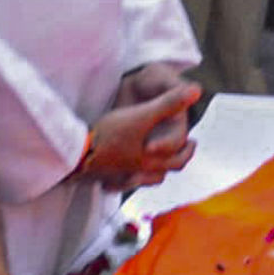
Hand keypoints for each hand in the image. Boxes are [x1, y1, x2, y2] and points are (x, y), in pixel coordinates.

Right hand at [81, 79, 205, 182]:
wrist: (76, 155)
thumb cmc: (109, 134)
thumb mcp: (141, 115)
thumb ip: (169, 103)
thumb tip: (197, 90)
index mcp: (152, 160)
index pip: (178, 160)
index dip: (186, 150)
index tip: (191, 141)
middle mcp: (139, 172)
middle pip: (161, 174)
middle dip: (171, 162)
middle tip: (178, 153)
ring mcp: (121, 177)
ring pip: (142, 180)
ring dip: (150, 174)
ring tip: (152, 164)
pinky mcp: (104, 177)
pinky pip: (119, 183)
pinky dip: (124, 181)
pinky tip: (120, 175)